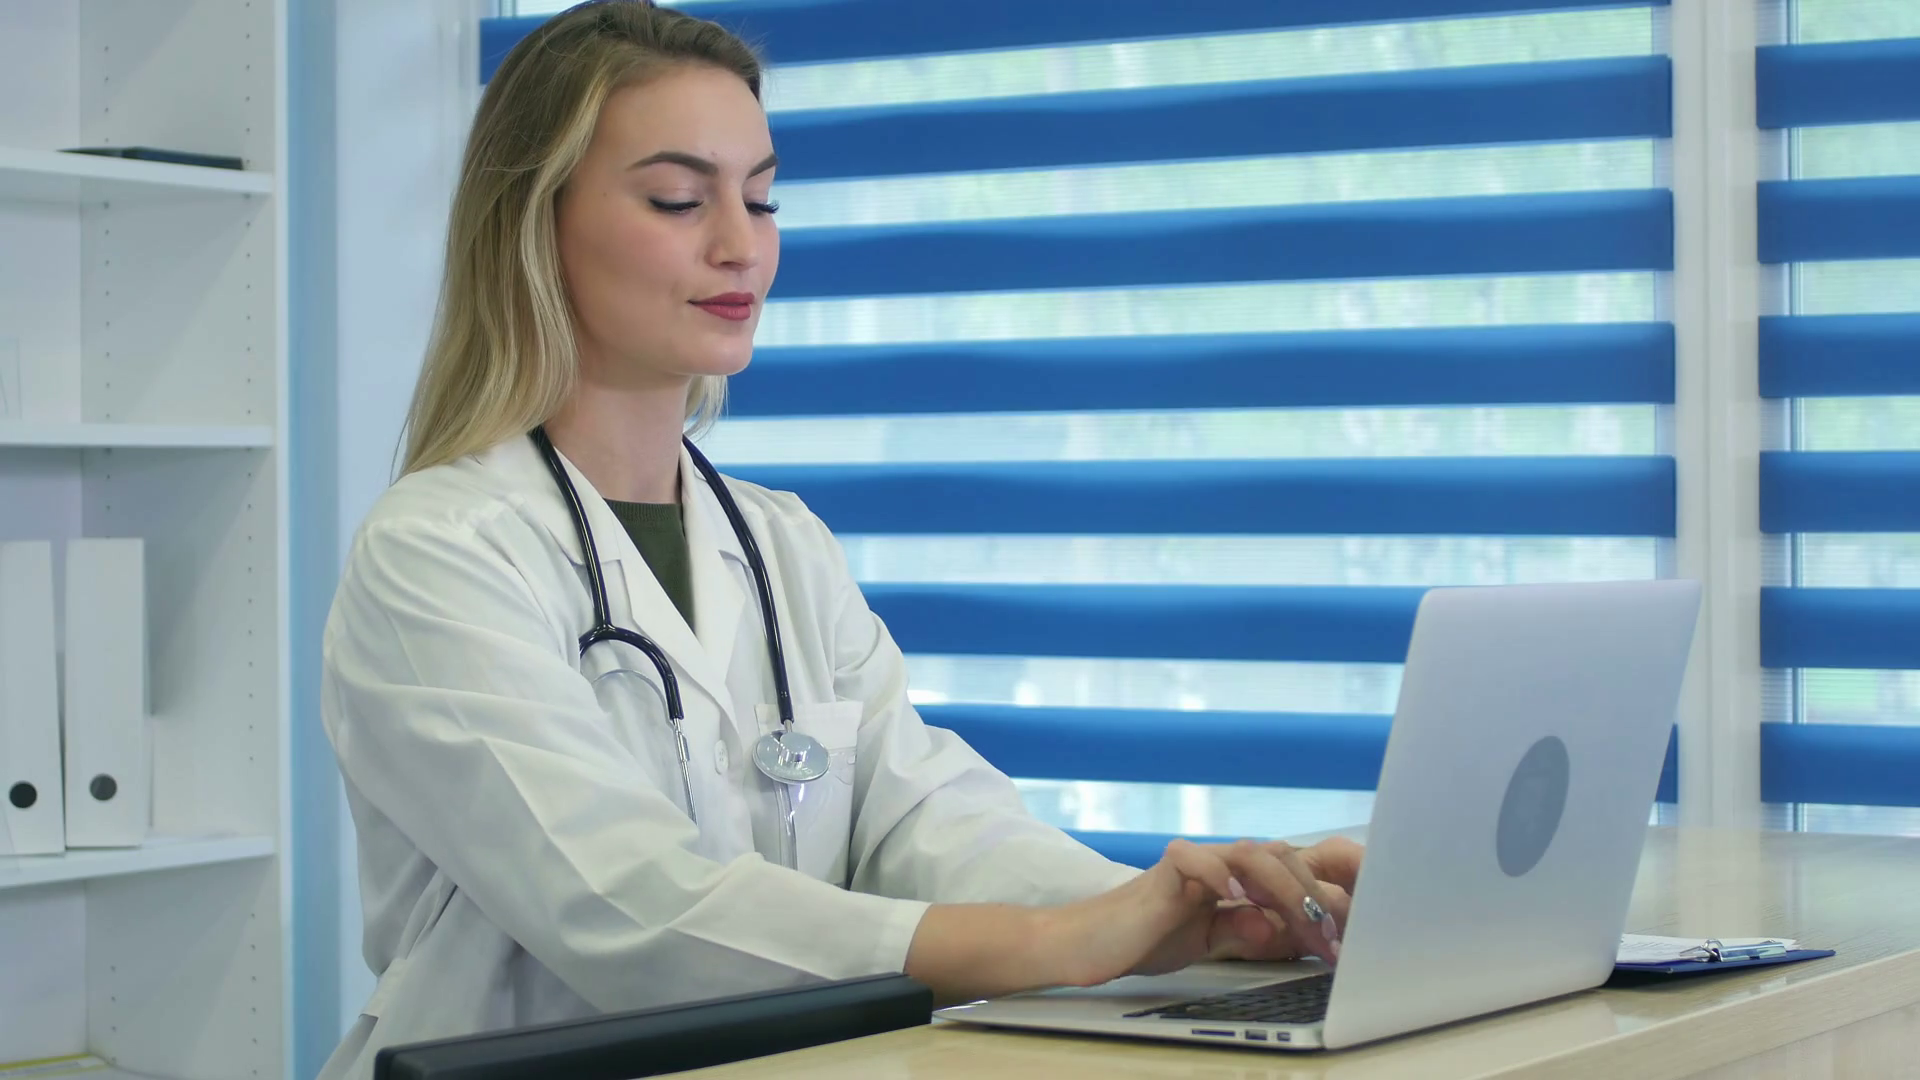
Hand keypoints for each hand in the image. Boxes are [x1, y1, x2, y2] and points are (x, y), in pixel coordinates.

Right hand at [1045, 835, 1364, 987]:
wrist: (1091, 943)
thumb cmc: (1145, 939)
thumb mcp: (1208, 941)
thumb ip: (1243, 932)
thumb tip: (1278, 928)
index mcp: (1232, 877)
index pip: (1286, 873)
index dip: (1319, 901)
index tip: (1340, 941)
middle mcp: (1217, 862)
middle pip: (1280, 856)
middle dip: (1313, 896)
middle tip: (1331, 939)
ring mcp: (1193, 862)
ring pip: (1251, 854)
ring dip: (1284, 890)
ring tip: (1304, 922)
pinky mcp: (1165, 870)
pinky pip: (1196, 859)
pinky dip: (1220, 874)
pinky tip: (1238, 898)